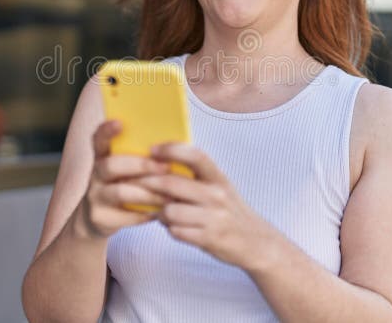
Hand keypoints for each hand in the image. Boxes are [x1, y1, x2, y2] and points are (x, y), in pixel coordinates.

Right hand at [74, 120, 170, 239]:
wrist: (96, 220)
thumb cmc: (123, 186)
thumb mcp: (126, 170)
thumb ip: (141, 158)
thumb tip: (175, 146)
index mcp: (102, 156)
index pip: (99, 139)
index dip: (107, 131)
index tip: (120, 123)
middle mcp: (94, 174)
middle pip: (111, 165)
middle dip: (140, 165)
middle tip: (164, 168)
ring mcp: (94, 196)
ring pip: (120, 192)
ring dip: (148, 193)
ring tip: (169, 196)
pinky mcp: (99, 218)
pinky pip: (125, 216)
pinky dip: (145, 214)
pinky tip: (160, 213)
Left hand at [137, 143, 281, 270]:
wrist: (255, 242)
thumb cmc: (230, 211)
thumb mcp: (220, 187)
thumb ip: (196, 176)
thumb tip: (159, 163)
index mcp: (218, 178)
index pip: (195, 155)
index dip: (172, 149)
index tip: (152, 149)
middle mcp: (217, 195)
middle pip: (172, 184)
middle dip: (149, 183)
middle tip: (137, 183)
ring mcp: (213, 217)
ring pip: (170, 211)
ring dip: (161, 213)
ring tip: (164, 213)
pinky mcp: (209, 238)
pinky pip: (176, 231)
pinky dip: (171, 229)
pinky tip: (176, 227)